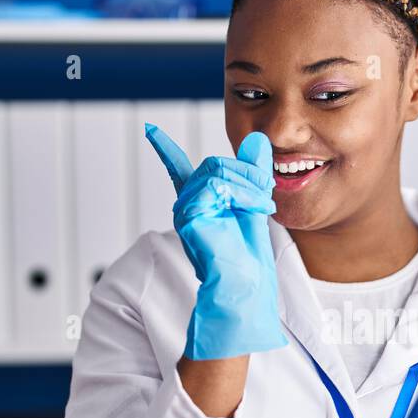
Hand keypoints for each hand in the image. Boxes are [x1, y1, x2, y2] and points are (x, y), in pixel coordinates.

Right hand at [144, 123, 288, 359]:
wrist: (245, 287)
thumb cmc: (248, 258)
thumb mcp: (255, 204)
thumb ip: (253, 173)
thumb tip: (257, 141)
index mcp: (199, 203)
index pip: (177, 169)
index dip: (164, 149)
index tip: (151, 130)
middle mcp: (187, 204)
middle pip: (214, 164)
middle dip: (247, 172)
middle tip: (266, 193)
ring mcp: (185, 210)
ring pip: (216, 170)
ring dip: (248, 184)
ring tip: (262, 206)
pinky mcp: (189, 215)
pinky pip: (216, 184)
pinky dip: (241, 193)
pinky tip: (252, 209)